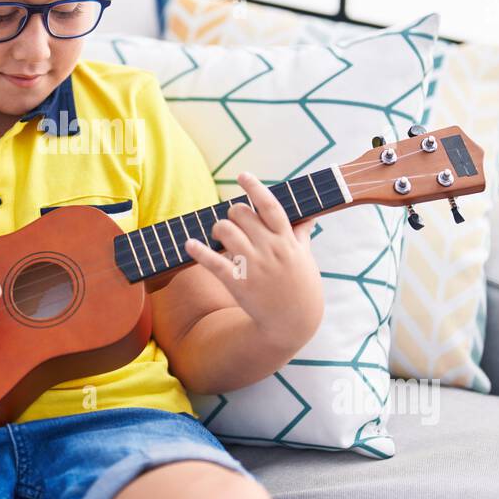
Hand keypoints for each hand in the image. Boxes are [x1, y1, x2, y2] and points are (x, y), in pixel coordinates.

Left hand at [183, 171, 322, 350]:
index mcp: (287, 240)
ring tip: (218, 235)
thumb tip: (308, 217)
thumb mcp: (306, 259)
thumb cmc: (301, 289)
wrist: (293, 323)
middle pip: (241, 214)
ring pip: (225, 231)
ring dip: (218, 229)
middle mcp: (270, 249)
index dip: (255, 188)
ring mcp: (253, 266)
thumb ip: (301, 235)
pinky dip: (198, 251)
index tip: (243, 175)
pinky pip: (213, 262)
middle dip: (233, 214)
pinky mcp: (238, 283)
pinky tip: (190, 244)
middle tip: (233, 223)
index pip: (269, 206)